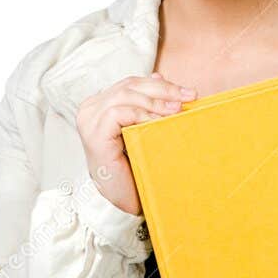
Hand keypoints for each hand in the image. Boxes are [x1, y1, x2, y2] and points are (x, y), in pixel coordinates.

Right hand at [76, 72, 196, 215]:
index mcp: (100, 106)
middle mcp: (90, 109)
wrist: (123, 202)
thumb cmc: (133, 169)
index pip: (131, 84)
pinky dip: (142, 114)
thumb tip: (158, 75)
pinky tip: (160, 121)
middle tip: (188, 97)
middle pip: (129, 86)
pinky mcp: (93, 133)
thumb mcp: (142, 130)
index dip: (160, 85)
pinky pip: (120, 112)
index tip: (188, 93)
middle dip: (162, 89)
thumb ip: (146, 105)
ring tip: (177, 110)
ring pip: (125, 95)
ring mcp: (89, 120)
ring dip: (155, 101)